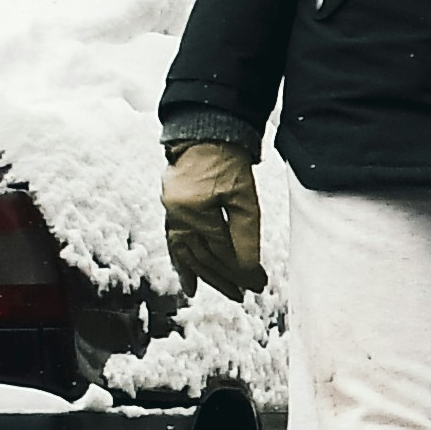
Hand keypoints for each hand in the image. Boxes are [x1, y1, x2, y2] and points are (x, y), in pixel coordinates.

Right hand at [162, 140, 265, 299]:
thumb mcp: (244, 197)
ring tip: (227, 293)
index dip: (242, 271)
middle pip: (204, 257)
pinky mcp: (172, 213)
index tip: (259, 284)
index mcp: (194, 211)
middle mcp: (177, 216)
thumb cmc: (228, 161)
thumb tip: (249, 269)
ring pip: (189, 255)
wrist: (205, 135)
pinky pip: (175, 245)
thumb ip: (246, 234)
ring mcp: (171, 214)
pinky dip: (183, 265)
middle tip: (246, 294)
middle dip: (227, 278)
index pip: (222, 251)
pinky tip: (190, 284)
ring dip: (208, 276)